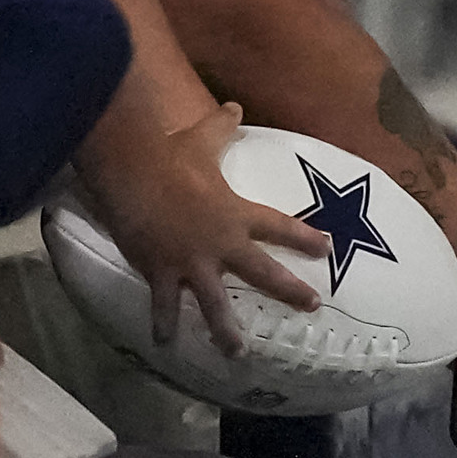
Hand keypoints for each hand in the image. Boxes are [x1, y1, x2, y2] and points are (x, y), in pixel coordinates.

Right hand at [83, 101, 321, 353]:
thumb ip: (221, 126)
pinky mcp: (161, 271)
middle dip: (290, 290)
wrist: (129, 169)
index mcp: (235, 213)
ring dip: (226, 331)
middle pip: (263, 272)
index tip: (327, 248)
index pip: (279, 226)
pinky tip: (165, 345)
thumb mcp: (199, 138)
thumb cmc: (166, 154)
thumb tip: (236, 104)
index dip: (304, 237)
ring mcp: (192, 262)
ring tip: (238, 353)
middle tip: (312, 307)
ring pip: (215, 304)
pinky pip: (164, 305)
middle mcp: (221, 243)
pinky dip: (164, 326)